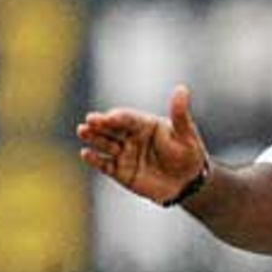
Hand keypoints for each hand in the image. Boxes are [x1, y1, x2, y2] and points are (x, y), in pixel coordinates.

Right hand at [77, 85, 209, 204]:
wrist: (188, 183)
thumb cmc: (188, 155)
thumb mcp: (186, 134)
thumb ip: (179, 114)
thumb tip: (182, 89)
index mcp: (144, 124)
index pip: (128, 118)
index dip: (118, 117)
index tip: (110, 117)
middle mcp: (130, 136)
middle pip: (111, 128)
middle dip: (99, 124)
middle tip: (89, 121)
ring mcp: (124, 153)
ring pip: (105, 144)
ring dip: (93, 138)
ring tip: (82, 131)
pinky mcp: (120, 171)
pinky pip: (105, 165)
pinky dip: (95, 160)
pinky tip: (86, 154)